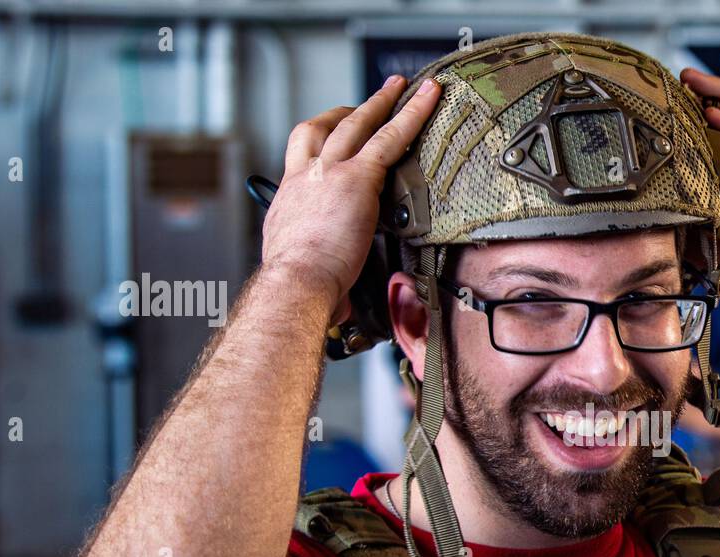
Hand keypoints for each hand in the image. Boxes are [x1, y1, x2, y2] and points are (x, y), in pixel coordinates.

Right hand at [260, 76, 442, 312]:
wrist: (296, 283)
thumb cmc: (299, 287)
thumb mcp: (303, 270)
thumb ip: (325, 273)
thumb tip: (340, 305)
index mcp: (291, 199)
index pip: (304, 160)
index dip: (319, 144)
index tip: (333, 138)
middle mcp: (305, 177)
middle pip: (323, 129)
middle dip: (347, 111)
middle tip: (368, 100)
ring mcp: (329, 172)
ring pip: (357, 123)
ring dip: (381, 102)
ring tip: (400, 87)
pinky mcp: (357, 177)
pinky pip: (390, 137)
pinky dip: (411, 114)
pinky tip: (429, 100)